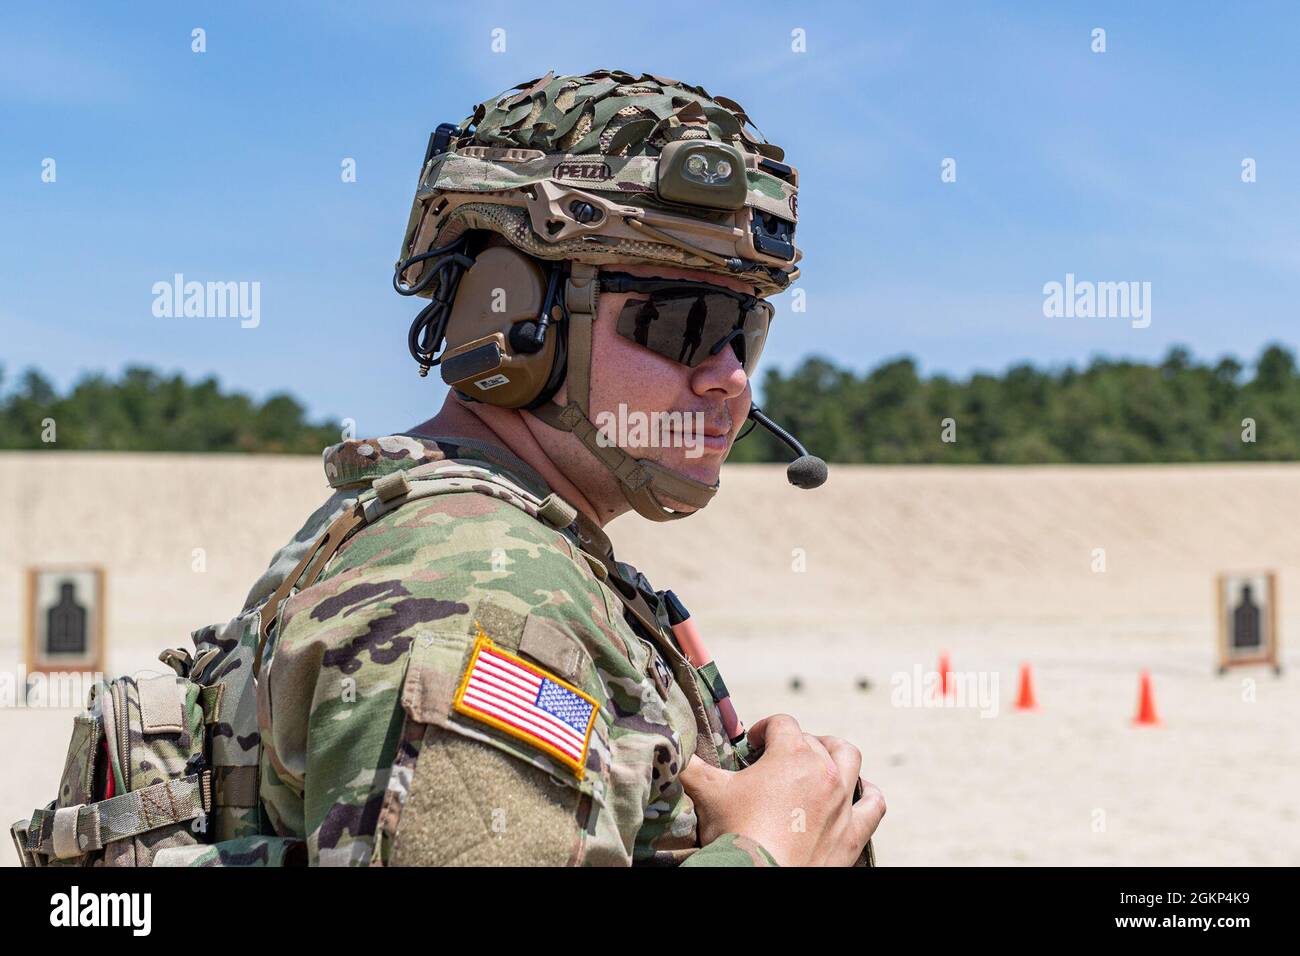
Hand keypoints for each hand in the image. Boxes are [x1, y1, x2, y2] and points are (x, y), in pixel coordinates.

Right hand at [678, 713, 884, 865]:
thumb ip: (690, 765)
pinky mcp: (853, 832)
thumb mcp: (706, 791)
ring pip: (851, 761)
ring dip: (836, 755)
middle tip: (777, 759)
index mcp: (792, 753)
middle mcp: (823, 771)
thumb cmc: (735, 832)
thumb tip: (671, 748)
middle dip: (796, 743)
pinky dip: (869, 795)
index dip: (764, 729)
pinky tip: (860, 794)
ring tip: (821, 762)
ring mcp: (843, 801)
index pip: (782, 723)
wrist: (760, 875)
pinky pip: (874, 805)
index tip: (751, 745)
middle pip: (814, 740)